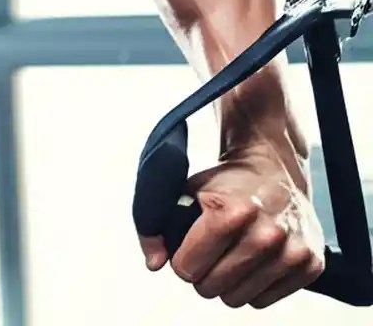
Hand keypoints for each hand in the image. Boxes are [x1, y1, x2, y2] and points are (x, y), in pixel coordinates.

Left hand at [138, 142, 324, 308]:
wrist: (272, 167)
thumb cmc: (226, 183)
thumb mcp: (182, 192)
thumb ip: (155, 225)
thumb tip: (154, 263)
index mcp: (233, 212)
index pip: (188, 267)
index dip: (181, 259)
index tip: (187, 248)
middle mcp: (268, 233)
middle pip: (211, 287)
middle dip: (202, 273)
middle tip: (209, 252)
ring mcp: (293, 250)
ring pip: (238, 298)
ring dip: (228, 282)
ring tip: (230, 255)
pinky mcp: (311, 263)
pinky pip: (265, 299)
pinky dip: (253, 286)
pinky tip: (253, 261)